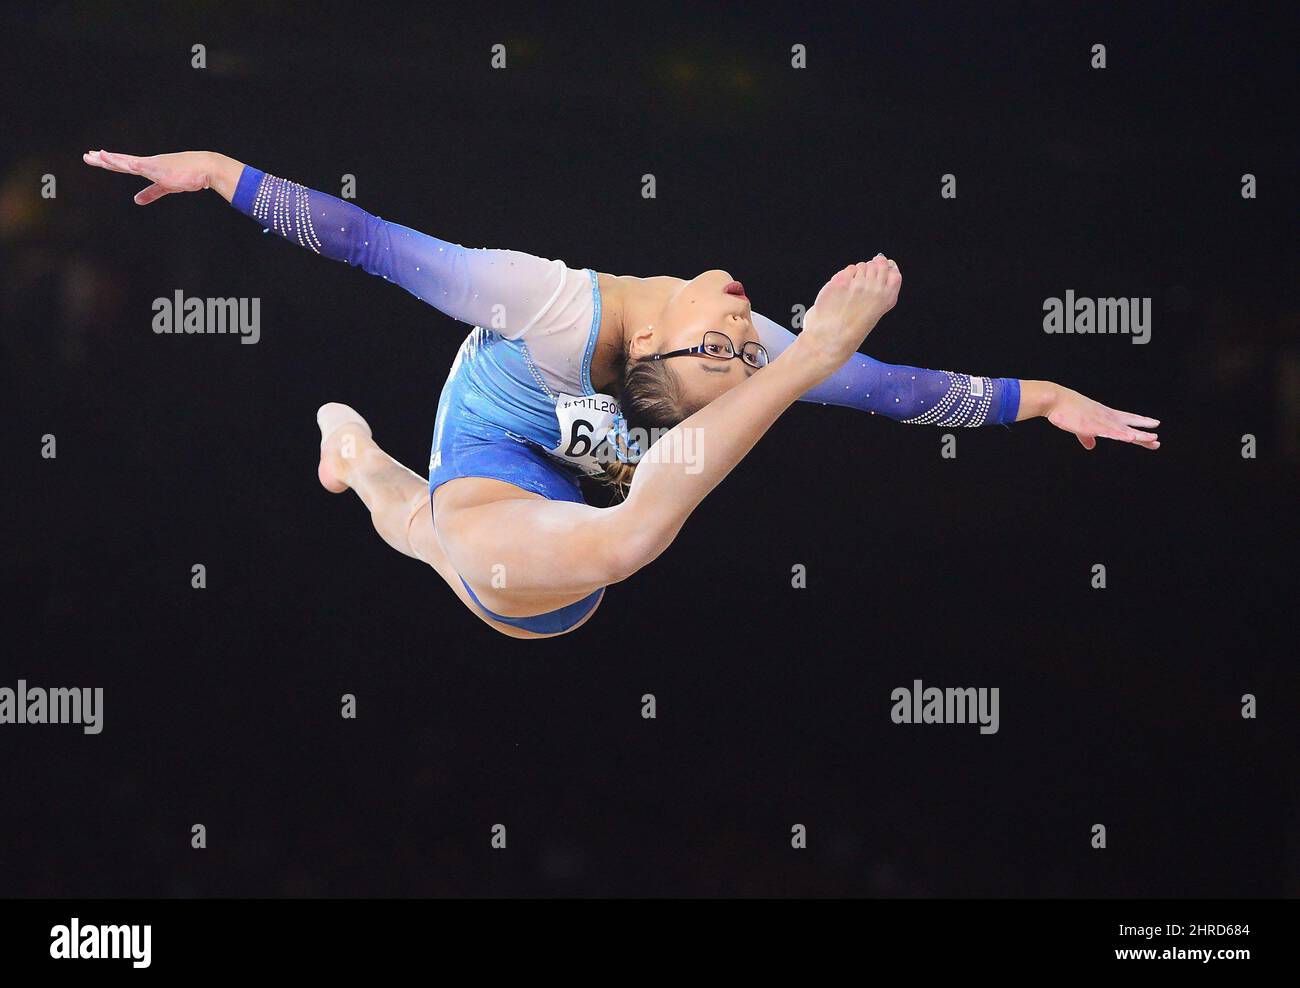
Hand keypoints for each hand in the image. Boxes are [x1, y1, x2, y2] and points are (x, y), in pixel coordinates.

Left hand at [82, 149, 235, 203]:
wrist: (203, 168)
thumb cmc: (187, 175)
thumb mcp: (165, 186)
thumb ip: (150, 193)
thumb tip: (136, 200)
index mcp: (146, 167)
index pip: (122, 164)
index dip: (108, 162)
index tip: (94, 157)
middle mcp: (146, 164)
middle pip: (120, 161)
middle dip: (102, 159)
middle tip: (86, 156)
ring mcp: (152, 165)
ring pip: (129, 162)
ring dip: (114, 159)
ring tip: (98, 156)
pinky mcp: (161, 169)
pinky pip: (144, 166)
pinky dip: (133, 164)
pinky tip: (126, 162)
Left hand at [797, 254, 901, 377]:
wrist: (832, 338)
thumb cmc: (853, 328)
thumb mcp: (876, 310)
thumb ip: (882, 289)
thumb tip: (885, 265)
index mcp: (887, 298)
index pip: (894, 273)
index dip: (887, 268)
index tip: (882, 269)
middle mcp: (875, 289)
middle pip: (877, 265)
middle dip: (870, 270)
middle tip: (861, 286)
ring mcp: (858, 284)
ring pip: (862, 266)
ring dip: (856, 274)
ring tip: (850, 293)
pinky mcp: (842, 281)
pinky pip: (847, 270)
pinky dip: (844, 277)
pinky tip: (841, 292)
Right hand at [1042, 384, 1159, 449]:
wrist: (1056, 400)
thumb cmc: (1066, 410)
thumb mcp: (1079, 426)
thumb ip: (1086, 437)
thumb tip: (1091, 446)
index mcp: (1105, 414)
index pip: (1127, 419)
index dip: (1141, 422)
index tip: (1154, 425)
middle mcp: (1107, 417)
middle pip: (1130, 426)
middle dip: (1144, 433)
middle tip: (1157, 440)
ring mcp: (1101, 421)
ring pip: (1124, 430)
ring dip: (1139, 435)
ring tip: (1153, 439)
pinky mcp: (1093, 425)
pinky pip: (1111, 432)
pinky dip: (1122, 435)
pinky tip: (1132, 437)